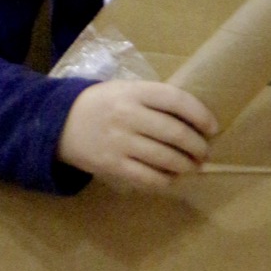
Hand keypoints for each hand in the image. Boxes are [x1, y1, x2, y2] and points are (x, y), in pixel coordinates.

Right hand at [57, 79, 218, 191]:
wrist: (57, 123)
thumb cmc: (100, 105)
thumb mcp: (125, 90)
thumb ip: (154, 100)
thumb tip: (193, 120)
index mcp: (134, 92)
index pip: (176, 100)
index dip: (200, 115)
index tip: (213, 128)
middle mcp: (128, 115)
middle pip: (175, 133)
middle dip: (197, 146)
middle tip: (205, 152)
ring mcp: (120, 142)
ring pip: (165, 158)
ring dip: (187, 165)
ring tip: (194, 167)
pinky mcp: (112, 165)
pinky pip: (147, 178)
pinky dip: (165, 180)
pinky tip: (172, 178)